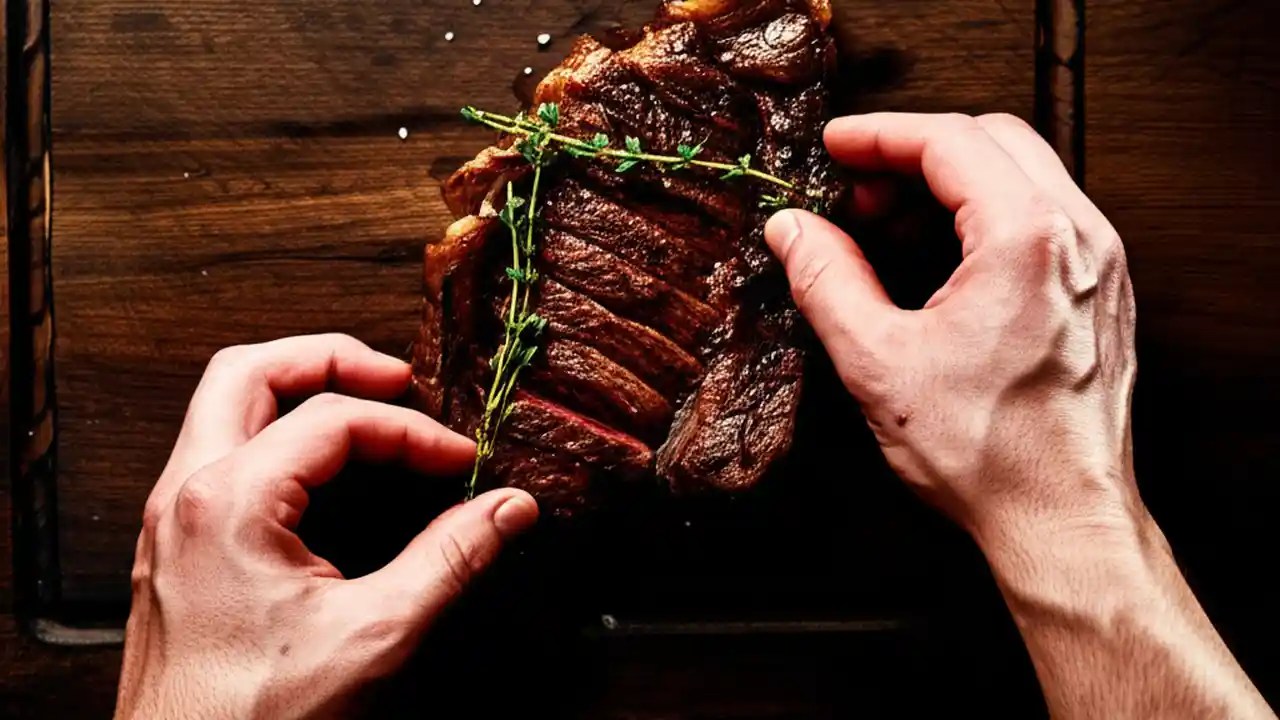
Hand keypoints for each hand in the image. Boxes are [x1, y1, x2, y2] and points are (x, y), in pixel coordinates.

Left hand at [114, 334, 538, 719]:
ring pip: (221, 404)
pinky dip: (273, 435)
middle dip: (331, 359)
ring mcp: (169, 520)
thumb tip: (509, 509)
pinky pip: (216, 452)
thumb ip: (450, 561)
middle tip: (398, 380)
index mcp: (229, 502)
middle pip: (249, 371)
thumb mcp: (374, 637)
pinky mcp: (172, 548)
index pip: (334, 421)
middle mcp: (185, 494)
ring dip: (295, 390)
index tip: (461, 462)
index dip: (412, 433)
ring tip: (363, 407)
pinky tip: (320, 471)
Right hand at [766, 112, 1137, 547]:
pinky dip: (987, 213)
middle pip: (994, 139)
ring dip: (952, 181)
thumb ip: (827, 281)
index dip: (879, 135)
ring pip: (1023, 174)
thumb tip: (795, 231)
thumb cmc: (990, 455)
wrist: (1062, 520)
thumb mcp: (879, 363)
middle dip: (916, 151)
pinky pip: (1044, 217)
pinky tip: (940, 258)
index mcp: (1027, 240)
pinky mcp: (1101, 293)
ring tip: (892, 223)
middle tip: (858, 189)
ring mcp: (1099, 264)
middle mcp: (1079, 239)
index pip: (949, 141)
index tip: (836, 146)